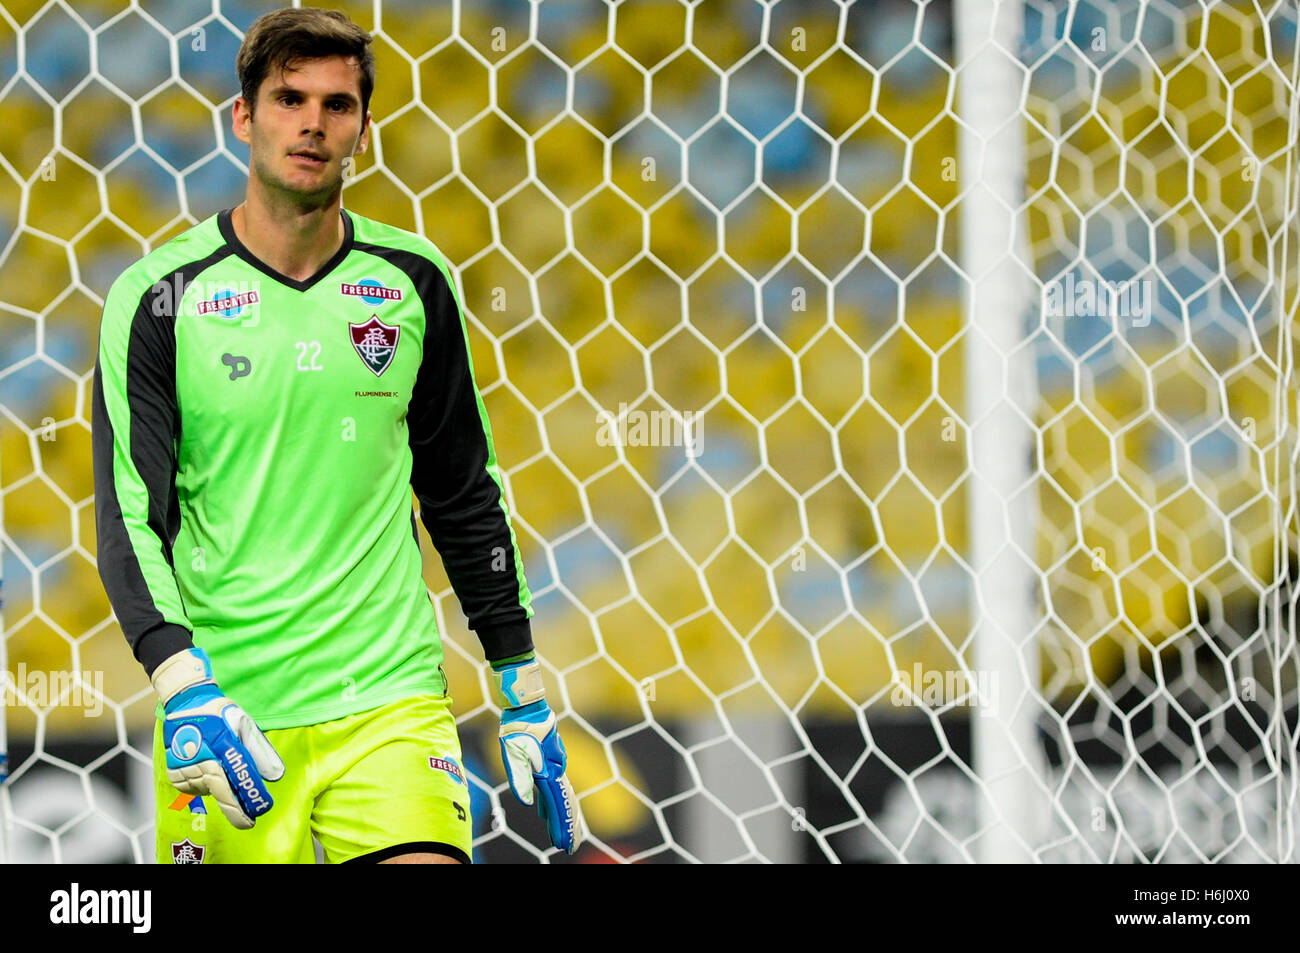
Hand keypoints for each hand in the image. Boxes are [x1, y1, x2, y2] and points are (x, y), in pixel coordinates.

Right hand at [152, 647, 284, 829]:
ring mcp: (186, 765)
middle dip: (236, 811)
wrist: (184, 701)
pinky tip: (204, 769)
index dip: (251, 794)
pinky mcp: (173, 770)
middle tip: (248, 823)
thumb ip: (259, 750)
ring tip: (217, 766)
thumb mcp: (243, 724)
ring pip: (208, 789)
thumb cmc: (218, 713)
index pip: (241, 775)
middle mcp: (204, 757)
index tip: (262, 809)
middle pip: (221, 791)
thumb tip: (274, 776)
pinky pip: (192, 787)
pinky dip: (202, 784)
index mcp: (224, 743)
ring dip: (218, 788)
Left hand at [493, 658, 582, 853]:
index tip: (564, 844)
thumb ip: (520, 778)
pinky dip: (550, 802)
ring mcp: (554, 764)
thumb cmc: (517, 727)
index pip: (558, 804)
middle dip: (568, 826)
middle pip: (566, 803)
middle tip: (570, 847)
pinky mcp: (548, 759)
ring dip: (561, 816)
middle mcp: (556, 768)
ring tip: (559, 835)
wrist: (526, 704)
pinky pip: (554, 786)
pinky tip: (541, 811)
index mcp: (548, 770)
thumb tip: (526, 802)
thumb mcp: (513, 752)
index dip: (561, 825)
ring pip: (561, 795)